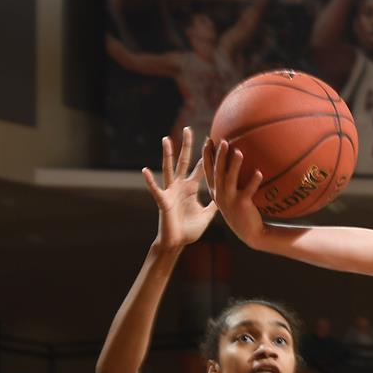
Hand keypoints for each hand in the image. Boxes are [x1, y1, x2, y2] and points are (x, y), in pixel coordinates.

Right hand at [142, 127, 216, 250]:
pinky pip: (156, 189)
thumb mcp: (207, 214)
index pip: (201, 167)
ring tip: (166, 140)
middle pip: (184, 161)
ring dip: (167, 155)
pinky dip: (150, 181)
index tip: (212, 139)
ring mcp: (171, 191)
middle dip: (187, 146)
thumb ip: (215, 203)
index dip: (206, 154)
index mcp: (191, 188)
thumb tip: (227, 195)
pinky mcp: (163, 201)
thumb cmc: (190, 230)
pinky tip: (145, 170)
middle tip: (189, 129)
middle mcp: (180, 186)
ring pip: (169, 169)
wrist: (176, 243)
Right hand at [202, 137, 267, 249]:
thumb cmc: (242, 212)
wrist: (250, 233)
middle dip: (219, 155)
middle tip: (223, 140)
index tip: (208, 140)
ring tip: (239, 151)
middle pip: (217, 171)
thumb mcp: (231, 197)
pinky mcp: (241, 205)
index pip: (208, 170)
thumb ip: (230, 182)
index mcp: (215, 191)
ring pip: (229, 179)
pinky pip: (248, 191)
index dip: (206, 155)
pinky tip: (259, 172)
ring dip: (234, 165)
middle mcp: (219, 194)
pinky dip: (253, 182)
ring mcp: (229, 199)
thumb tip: (236, 162)